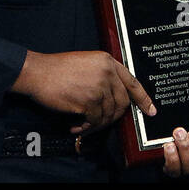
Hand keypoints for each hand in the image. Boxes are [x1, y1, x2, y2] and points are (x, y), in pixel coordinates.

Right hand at [10, 50, 154, 134]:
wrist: (38, 72)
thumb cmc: (57, 68)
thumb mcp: (87, 62)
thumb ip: (103, 74)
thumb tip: (113, 95)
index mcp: (108, 62)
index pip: (133, 82)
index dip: (143, 98)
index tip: (150, 110)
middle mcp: (107, 73)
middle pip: (122, 102)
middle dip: (113, 116)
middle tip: (100, 122)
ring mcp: (99, 87)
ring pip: (108, 114)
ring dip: (96, 124)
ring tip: (83, 125)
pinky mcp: (88, 100)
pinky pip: (95, 120)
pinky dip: (87, 128)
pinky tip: (77, 127)